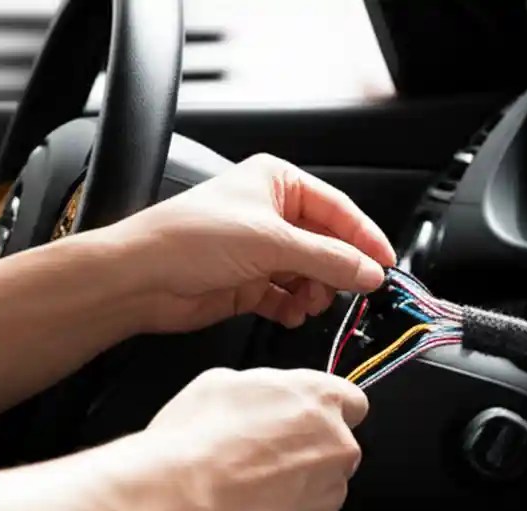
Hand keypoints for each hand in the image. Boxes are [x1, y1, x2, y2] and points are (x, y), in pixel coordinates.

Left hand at [99, 154, 397, 332]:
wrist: (142, 278)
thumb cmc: (190, 239)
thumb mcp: (272, 243)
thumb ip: (329, 259)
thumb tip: (370, 271)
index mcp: (278, 182)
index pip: (338, 209)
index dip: (364, 238)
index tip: (385, 264)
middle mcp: (270, 213)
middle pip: (326, 245)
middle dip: (336, 271)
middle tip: (347, 291)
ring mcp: (259, 250)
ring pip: (309, 274)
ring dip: (314, 292)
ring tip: (308, 302)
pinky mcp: (247, 283)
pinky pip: (286, 296)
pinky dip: (292, 306)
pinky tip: (291, 313)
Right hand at [146, 367, 367, 510]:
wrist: (175, 499)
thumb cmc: (193, 439)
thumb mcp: (221, 382)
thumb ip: (264, 389)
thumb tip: (268, 398)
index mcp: (318, 399)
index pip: (352, 403)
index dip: (327, 413)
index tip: (306, 423)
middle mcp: (336, 444)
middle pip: (339, 447)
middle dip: (311, 452)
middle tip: (264, 459)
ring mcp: (329, 492)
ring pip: (324, 486)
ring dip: (299, 487)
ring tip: (250, 490)